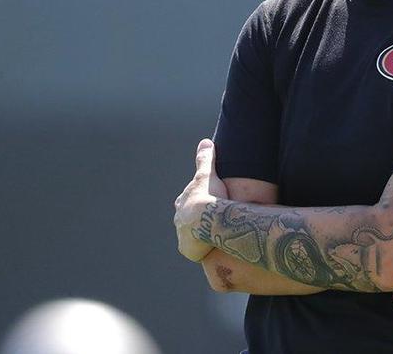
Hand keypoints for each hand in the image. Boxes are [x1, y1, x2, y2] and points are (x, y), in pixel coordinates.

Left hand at [173, 139, 223, 261]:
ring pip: (190, 236)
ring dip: (199, 236)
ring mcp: (182, 236)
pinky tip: (212, 248)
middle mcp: (179, 220)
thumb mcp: (207, 173)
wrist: (208, 219)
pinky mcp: (188, 250)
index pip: (186, 201)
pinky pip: (195, 251)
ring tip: (213, 237)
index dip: (196, 201)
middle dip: (195, 220)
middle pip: (186, 219)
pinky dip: (202, 249)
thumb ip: (206, 158)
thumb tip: (205, 141)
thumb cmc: (208, 195)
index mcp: (183, 202)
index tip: (205, 201)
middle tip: (210, 220)